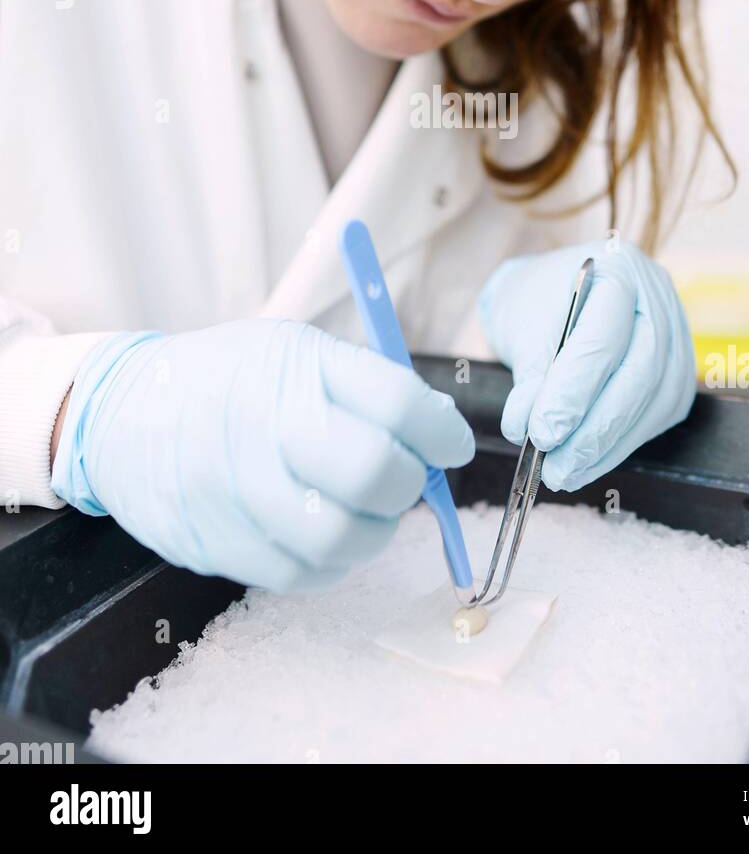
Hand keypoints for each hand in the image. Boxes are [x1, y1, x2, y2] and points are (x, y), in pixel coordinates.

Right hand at [51, 318, 473, 591]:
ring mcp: (235, 490)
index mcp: (295, 367)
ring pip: (342, 539)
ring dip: (374, 532)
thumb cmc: (228, 378)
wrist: (122, 412)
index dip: (441, 431)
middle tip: (404, 478)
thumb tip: (442, 431)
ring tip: (365, 510)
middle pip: (375, 474)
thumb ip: (366, 384)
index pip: (396, 402)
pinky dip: (331, 562)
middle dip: (410, 484)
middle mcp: (265, 425)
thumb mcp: (293, 350)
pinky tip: (323, 532)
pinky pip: (301, 576)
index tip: (448, 443)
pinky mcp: (216, 544)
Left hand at [478, 239, 694, 490]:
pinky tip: (588, 461)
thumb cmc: (539, 302)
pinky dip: (619, 446)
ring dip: (607, 447)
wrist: (558, 296)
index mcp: (619, 270)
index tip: (540, 433)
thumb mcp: (523, 326)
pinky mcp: (677, 374)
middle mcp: (658, 300)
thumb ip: (531, 376)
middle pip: (639, 372)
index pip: (604, 337)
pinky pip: (657, 416)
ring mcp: (677, 336)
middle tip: (554, 467)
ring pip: (654, 402)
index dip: (574, 391)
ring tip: (563, 473)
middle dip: (595, 429)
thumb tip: (526, 430)